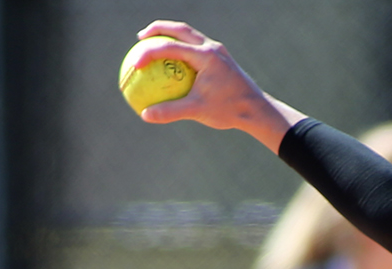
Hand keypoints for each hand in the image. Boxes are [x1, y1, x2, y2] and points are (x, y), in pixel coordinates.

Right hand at [129, 21, 304, 147]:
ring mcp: (217, 51)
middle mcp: (212, 48)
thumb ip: (170, 111)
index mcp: (206, 56)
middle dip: (158, 30)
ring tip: (154, 45)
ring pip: (189, 36)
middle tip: (140, 38)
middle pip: (180, 29)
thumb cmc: (229, 110)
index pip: (171, 47)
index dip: (149, 52)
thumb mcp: (197, 111)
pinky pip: (196, 49)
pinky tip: (172, 65)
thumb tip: (145, 115)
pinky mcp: (220, 58)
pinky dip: (181, 51)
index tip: (135, 62)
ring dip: (171, 36)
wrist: (257, 109)